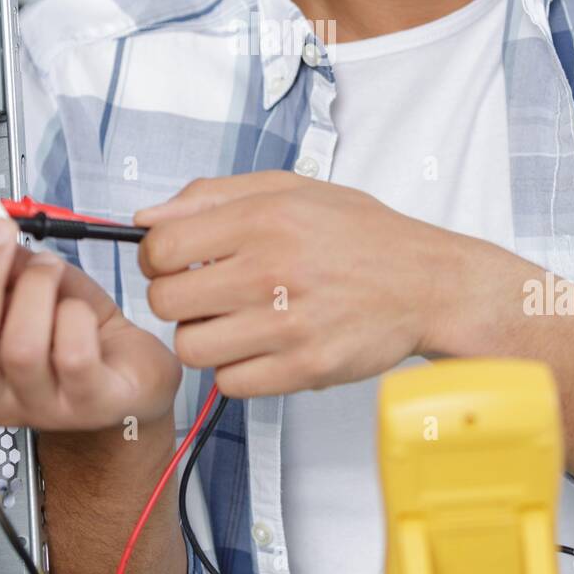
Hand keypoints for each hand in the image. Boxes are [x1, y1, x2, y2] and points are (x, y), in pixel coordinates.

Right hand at [0, 181, 181, 430]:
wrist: (130, 367)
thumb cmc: (73, 327)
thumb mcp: (25, 280)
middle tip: (4, 233)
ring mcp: (42, 406)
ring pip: (20, 348)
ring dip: (36, 290)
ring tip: (51, 268)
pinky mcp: (91, 403)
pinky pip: (73, 355)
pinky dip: (76, 316)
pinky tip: (81, 309)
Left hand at [134, 170, 464, 397]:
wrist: (428, 282)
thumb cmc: (361, 235)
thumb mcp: (290, 189)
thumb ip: (212, 195)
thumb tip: (146, 215)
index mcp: (264, 219)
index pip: (161, 247)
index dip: (158, 256)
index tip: (176, 261)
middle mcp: (272, 270)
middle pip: (166, 301)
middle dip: (177, 298)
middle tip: (205, 292)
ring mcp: (287, 325)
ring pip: (191, 348)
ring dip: (204, 336)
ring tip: (234, 320)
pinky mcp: (303, 368)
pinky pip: (229, 383)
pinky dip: (236, 369)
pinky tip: (260, 345)